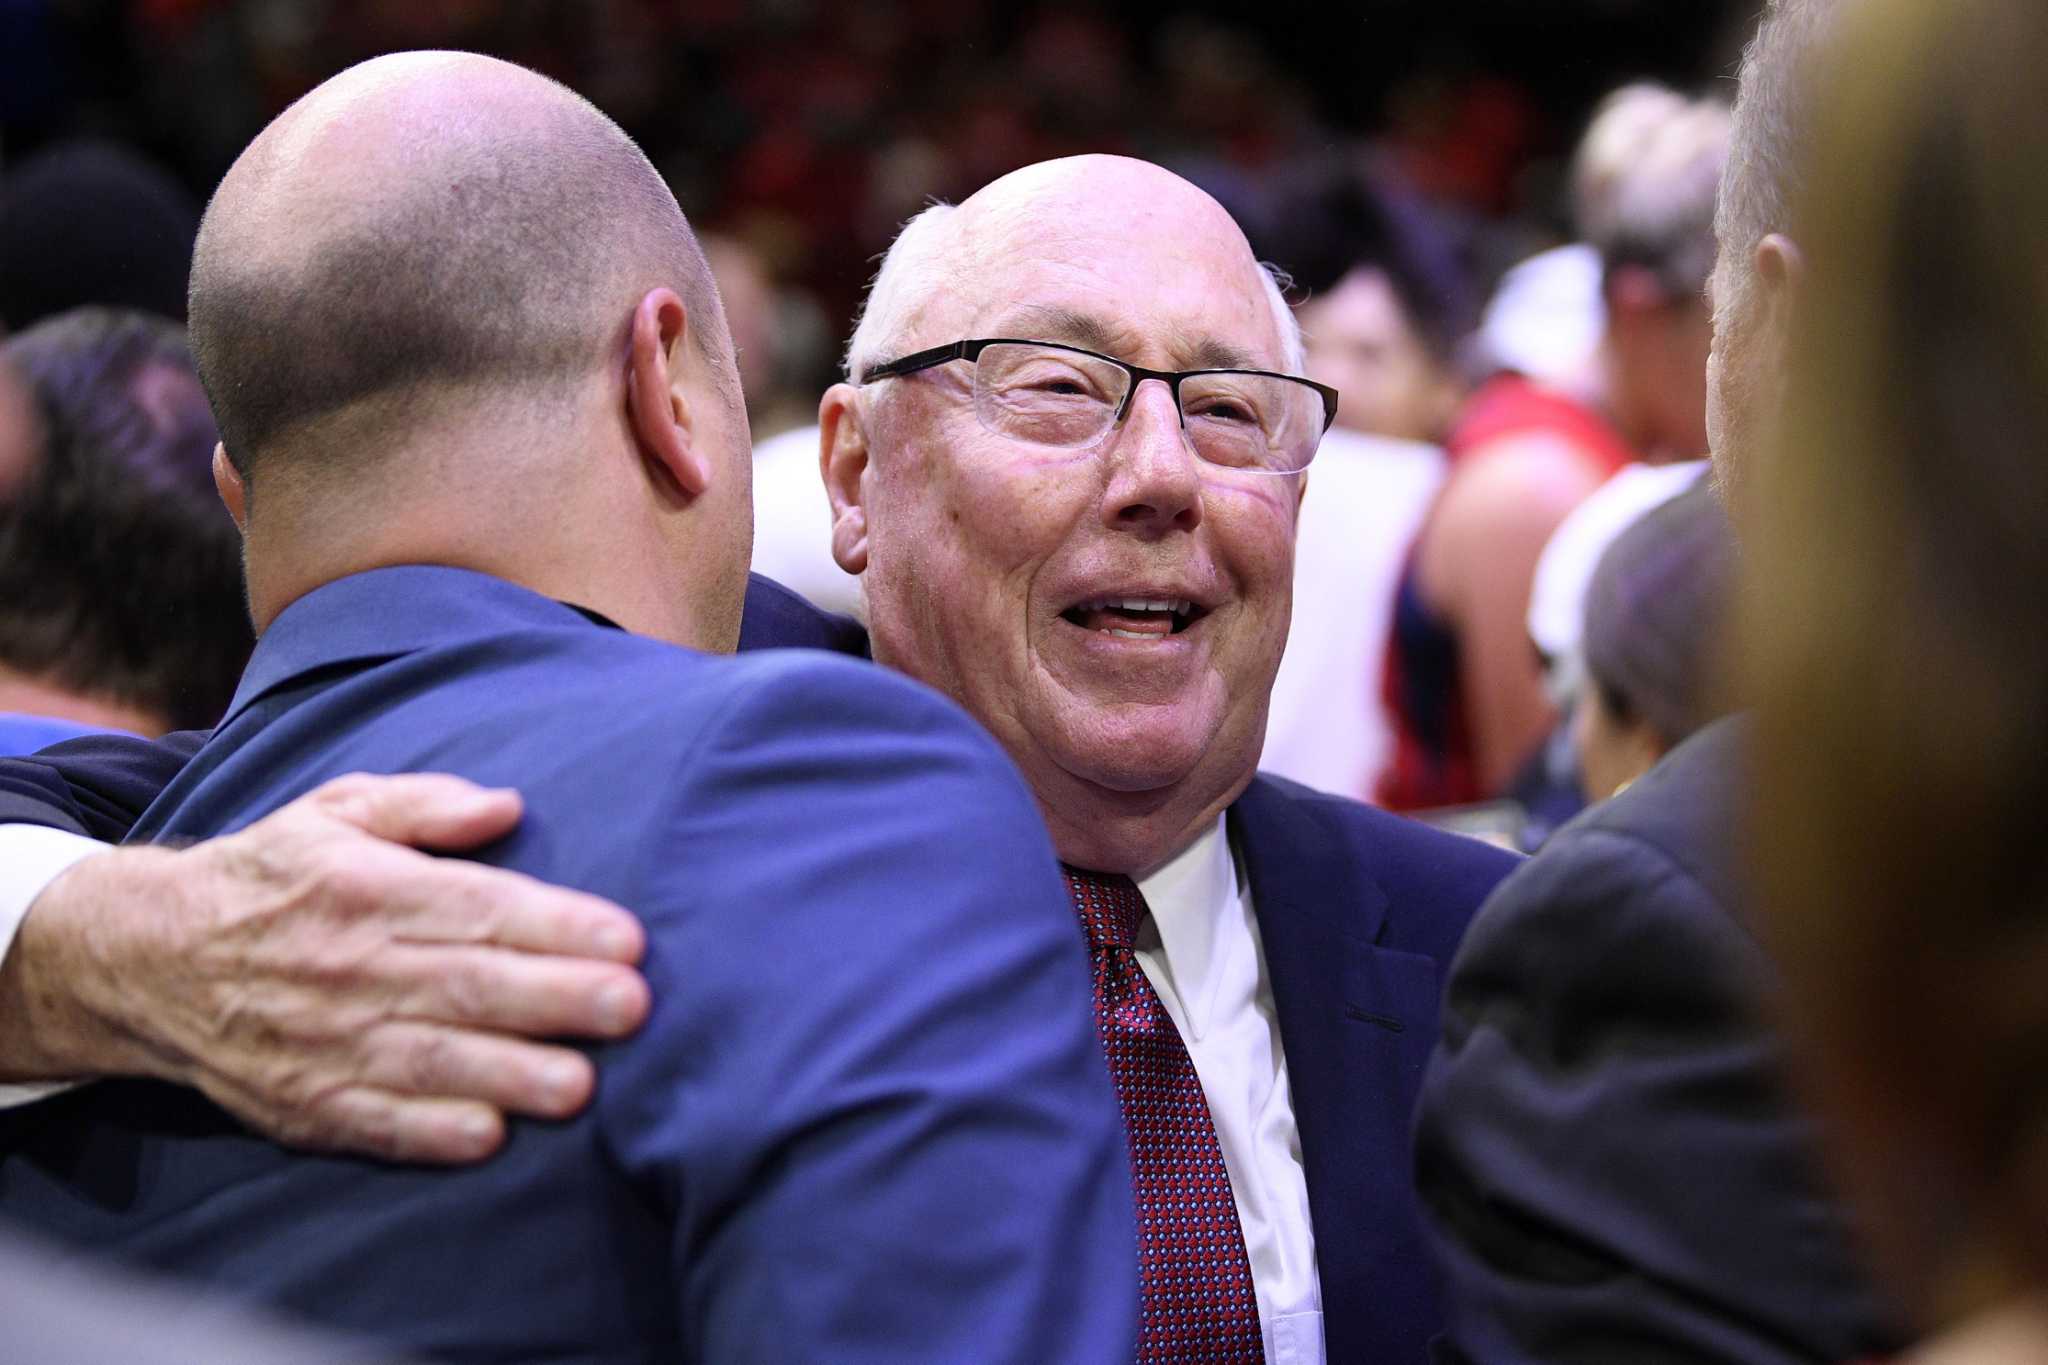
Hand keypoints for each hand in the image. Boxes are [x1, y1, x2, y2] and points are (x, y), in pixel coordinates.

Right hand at [1, 773, 649, 1162]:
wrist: (147, 958)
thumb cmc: (273, 877)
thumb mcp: (337, 812)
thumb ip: (425, 804)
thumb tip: (506, 805)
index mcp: (367, 889)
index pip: (477, 908)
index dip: (555, 925)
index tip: (627, 940)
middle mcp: (351, 966)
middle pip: (468, 985)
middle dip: (556, 998)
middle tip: (630, 1007)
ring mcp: (325, 1041)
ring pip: (431, 1061)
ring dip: (509, 1075)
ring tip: (580, 1087)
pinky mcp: (303, 1102)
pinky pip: (372, 1122)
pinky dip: (428, 1134)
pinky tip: (487, 1138)